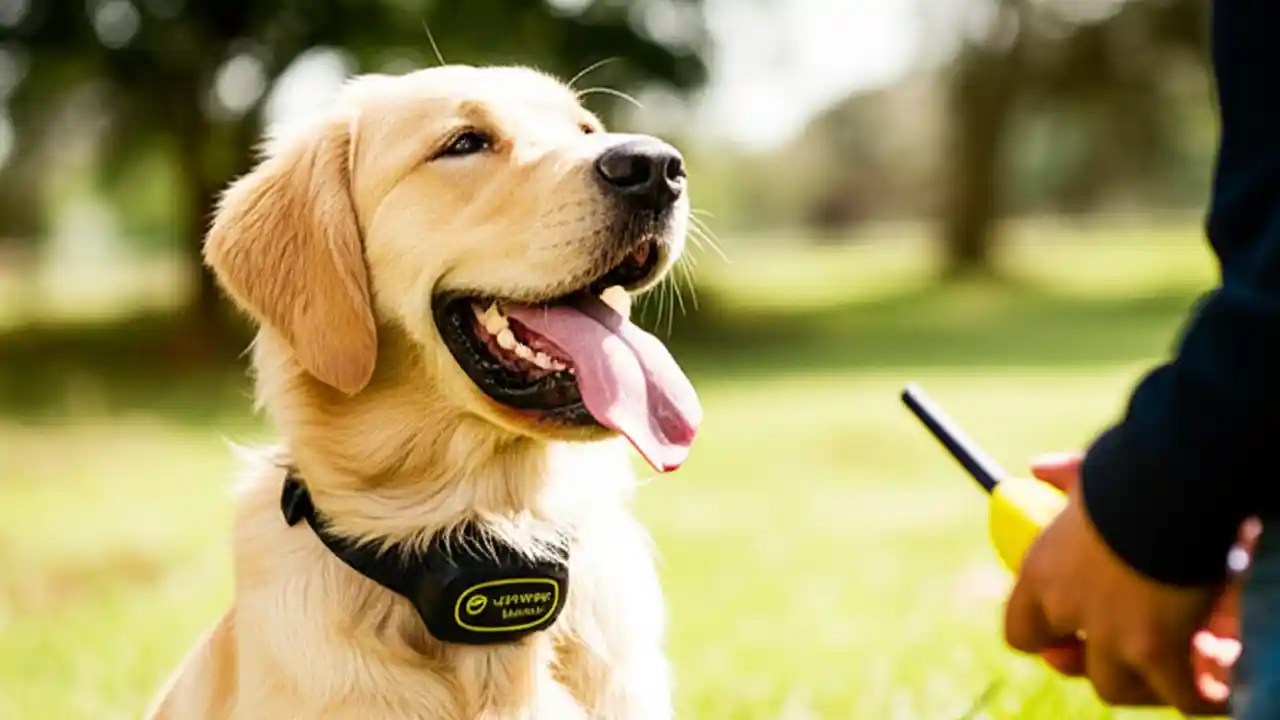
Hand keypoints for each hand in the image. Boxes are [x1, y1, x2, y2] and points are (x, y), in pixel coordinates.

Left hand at [1003, 452, 1242, 714]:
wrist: (1176, 479)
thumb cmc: (1136, 467)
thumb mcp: (1093, 473)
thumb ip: (1067, 478)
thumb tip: (1038, 469)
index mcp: (1042, 571)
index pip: (1020, 629)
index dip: (1044, 635)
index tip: (1062, 631)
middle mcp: (1068, 608)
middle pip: (1068, 665)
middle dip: (1092, 664)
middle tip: (1120, 653)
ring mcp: (1113, 636)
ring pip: (1119, 687)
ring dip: (1145, 678)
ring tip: (1172, 655)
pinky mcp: (1160, 653)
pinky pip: (1184, 695)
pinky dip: (1201, 690)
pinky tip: (1215, 663)